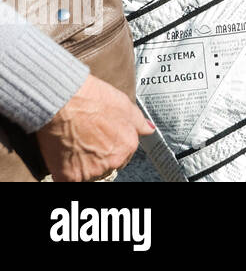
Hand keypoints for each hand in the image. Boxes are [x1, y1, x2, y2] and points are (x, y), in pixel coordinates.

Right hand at [35, 75, 152, 180]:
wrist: (62, 103)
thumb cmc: (90, 100)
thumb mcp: (123, 104)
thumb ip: (138, 121)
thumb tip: (149, 129)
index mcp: (128, 145)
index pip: (123, 155)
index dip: (109, 147)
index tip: (99, 140)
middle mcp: (113, 161)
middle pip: (106, 166)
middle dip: (97, 157)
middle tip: (84, 140)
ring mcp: (91, 171)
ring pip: (88, 173)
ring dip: (81, 165)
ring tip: (72, 143)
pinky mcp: (70, 178)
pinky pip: (68, 179)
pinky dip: (64, 170)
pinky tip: (61, 153)